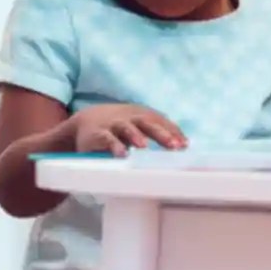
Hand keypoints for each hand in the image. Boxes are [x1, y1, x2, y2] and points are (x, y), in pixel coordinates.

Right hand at [69, 104, 187, 156]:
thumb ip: (158, 132)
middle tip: (174, 146)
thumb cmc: (120, 126)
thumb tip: (184, 144)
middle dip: (162, 134)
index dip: (173, 132)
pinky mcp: (99, 134)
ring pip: (127, 128)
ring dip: (136, 136)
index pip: (161, 121)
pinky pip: (108, 139)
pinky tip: (122, 154)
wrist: (85, 120)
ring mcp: (114, 125)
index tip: (185, 145)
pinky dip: (114, 146)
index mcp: (143, 115)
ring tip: (144, 146)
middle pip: (148, 123)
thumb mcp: (140, 125)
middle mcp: (130, 117)